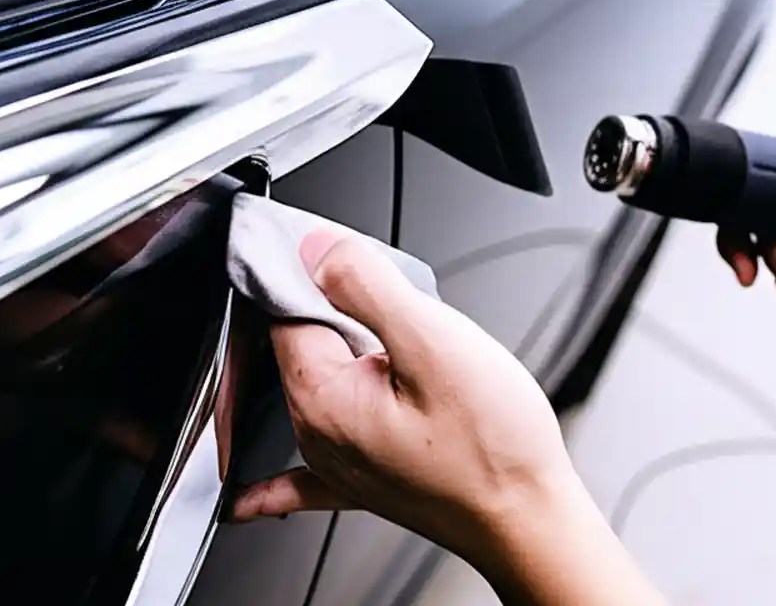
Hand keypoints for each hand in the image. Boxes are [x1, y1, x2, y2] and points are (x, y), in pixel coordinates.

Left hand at [229, 231, 662, 604]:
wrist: (531, 525)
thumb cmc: (495, 448)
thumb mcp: (434, 341)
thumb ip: (367, 286)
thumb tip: (315, 250)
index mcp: (321, 397)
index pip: (285, 309)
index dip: (311, 270)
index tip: (339, 253)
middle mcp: (316, 433)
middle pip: (297, 343)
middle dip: (327, 308)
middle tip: (378, 293)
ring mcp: (336, 462)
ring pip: (316, 382)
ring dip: (334, 352)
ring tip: (386, 339)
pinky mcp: (362, 484)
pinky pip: (301, 479)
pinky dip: (273, 481)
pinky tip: (243, 499)